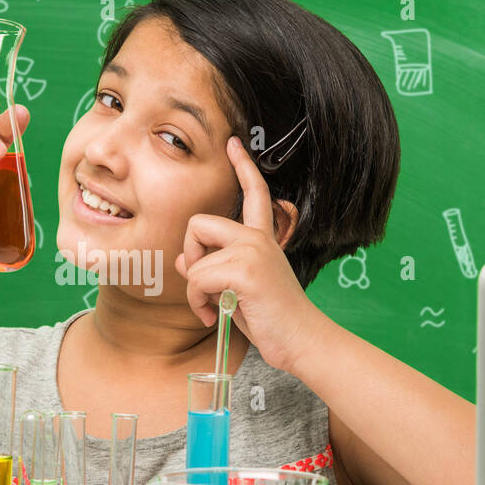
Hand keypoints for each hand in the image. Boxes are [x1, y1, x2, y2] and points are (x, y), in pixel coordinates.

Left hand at [174, 135, 320, 373]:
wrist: (301, 342)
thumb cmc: (272, 320)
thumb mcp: (236, 291)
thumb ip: (212, 271)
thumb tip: (183, 260)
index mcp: (262, 239)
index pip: (254, 193)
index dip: (242, 166)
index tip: (232, 142)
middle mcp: (258, 238)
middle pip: (198, 224)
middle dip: (191, 256)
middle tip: (203, 286)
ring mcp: (252, 251)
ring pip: (194, 259)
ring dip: (194, 292)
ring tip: (212, 310)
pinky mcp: (245, 270)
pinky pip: (197, 279)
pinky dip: (197, 303)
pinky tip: (214, 318)